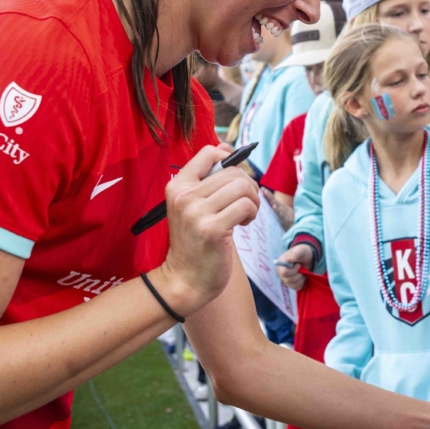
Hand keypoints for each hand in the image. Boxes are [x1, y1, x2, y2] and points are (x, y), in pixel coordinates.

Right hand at [152, 144, 259, 315]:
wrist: (185, 279)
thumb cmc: (195, 241)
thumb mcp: (192, 206)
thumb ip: (207, 180)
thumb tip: (225, 149)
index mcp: (177, 186)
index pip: (208, 153)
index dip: (229, 159)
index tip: (236, 177)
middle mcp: (184, 196)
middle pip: (232, 172)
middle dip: (248, 186)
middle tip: (245, 204)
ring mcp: (196, 213)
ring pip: (242, 187)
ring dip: (252, 200)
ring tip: (245, 214)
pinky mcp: (212, 229)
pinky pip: (246, 206)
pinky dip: (251, 214)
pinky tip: (242, 224)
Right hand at [277, 243, 313, 289]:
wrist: (307, 257)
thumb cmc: (302, 252)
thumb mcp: (300, 250)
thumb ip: (294, 254)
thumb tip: (288, 260)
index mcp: (280, 264)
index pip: (284, 273)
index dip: (293, 270)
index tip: (298, 265)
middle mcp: (280, 273)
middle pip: (288, 280)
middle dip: (298, 275)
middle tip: (301, 268)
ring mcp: (285, 279)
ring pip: (292, 285)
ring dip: (300, 279)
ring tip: (302, 272)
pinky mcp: (291, 284)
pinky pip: (296, 287)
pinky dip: (301, 283)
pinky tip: (302, 277)